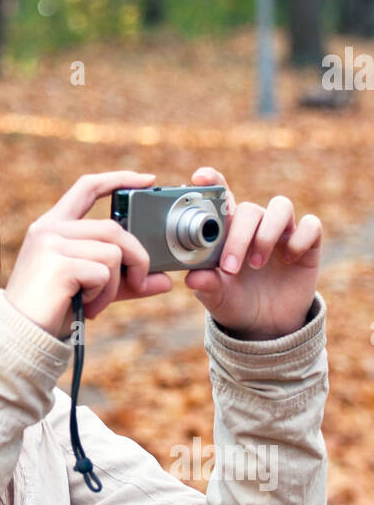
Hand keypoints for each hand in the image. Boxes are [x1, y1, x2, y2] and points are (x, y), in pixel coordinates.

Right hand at [4, 170, 173, 339]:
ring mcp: (51, 245)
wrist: (19, 336)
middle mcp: (48, 229)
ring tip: (96, 303)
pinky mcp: (58, 265)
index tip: (147, 180)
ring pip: (111, 252)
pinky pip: (103, 273)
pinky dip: (103, 295)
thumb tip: (165, 281)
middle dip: (137, 257)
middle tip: (137, 283)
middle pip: (113, 228)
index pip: (87, 187)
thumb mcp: (91, 288)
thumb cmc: (51, 310)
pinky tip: (85, 307)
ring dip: (115, 285)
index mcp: (52, 226)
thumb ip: (124, 280)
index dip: (119, 179)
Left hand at [183, 167, 322, 339]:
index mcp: (227, 230)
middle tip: (230, 267)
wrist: (266, 326)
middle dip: (238, 236)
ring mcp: (282, 232)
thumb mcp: (217, 298)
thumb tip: (192, 277)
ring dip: (267, 234)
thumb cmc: (235, 303)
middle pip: (249, 208)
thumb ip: (206, 286)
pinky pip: (311, 225)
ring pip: (281, 207)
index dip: (212, 182)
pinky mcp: (307, 244)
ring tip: (257, 264)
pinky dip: (300, 240)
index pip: (221, 196)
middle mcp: (255, 225)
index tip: (200, 177)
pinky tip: (290, 261)